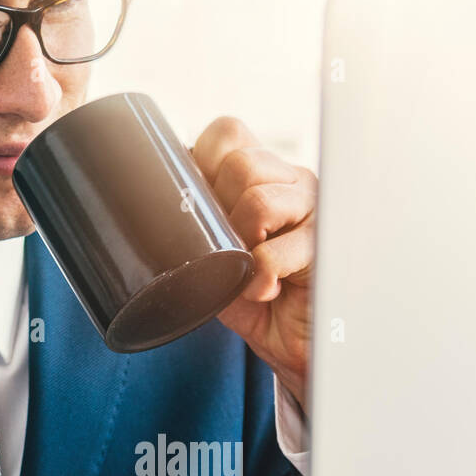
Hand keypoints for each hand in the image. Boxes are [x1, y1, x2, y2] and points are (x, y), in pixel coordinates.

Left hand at [192, 116, 316, 414]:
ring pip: (260, 201)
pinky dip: (260, 279)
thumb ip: (197, 224)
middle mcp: (292, 182)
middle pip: (242, 164)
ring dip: (242, 242)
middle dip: (222, 209)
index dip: (204, 162)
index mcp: (264, 174)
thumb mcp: (216, 255)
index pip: (228, 132)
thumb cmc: (254, 297)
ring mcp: (314, 210)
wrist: (292, 342)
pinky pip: (275, 253)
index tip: (200, 206)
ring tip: (247, 268)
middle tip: (228, 247)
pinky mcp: (325, 247)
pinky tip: (264, 290)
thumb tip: (150, 201)